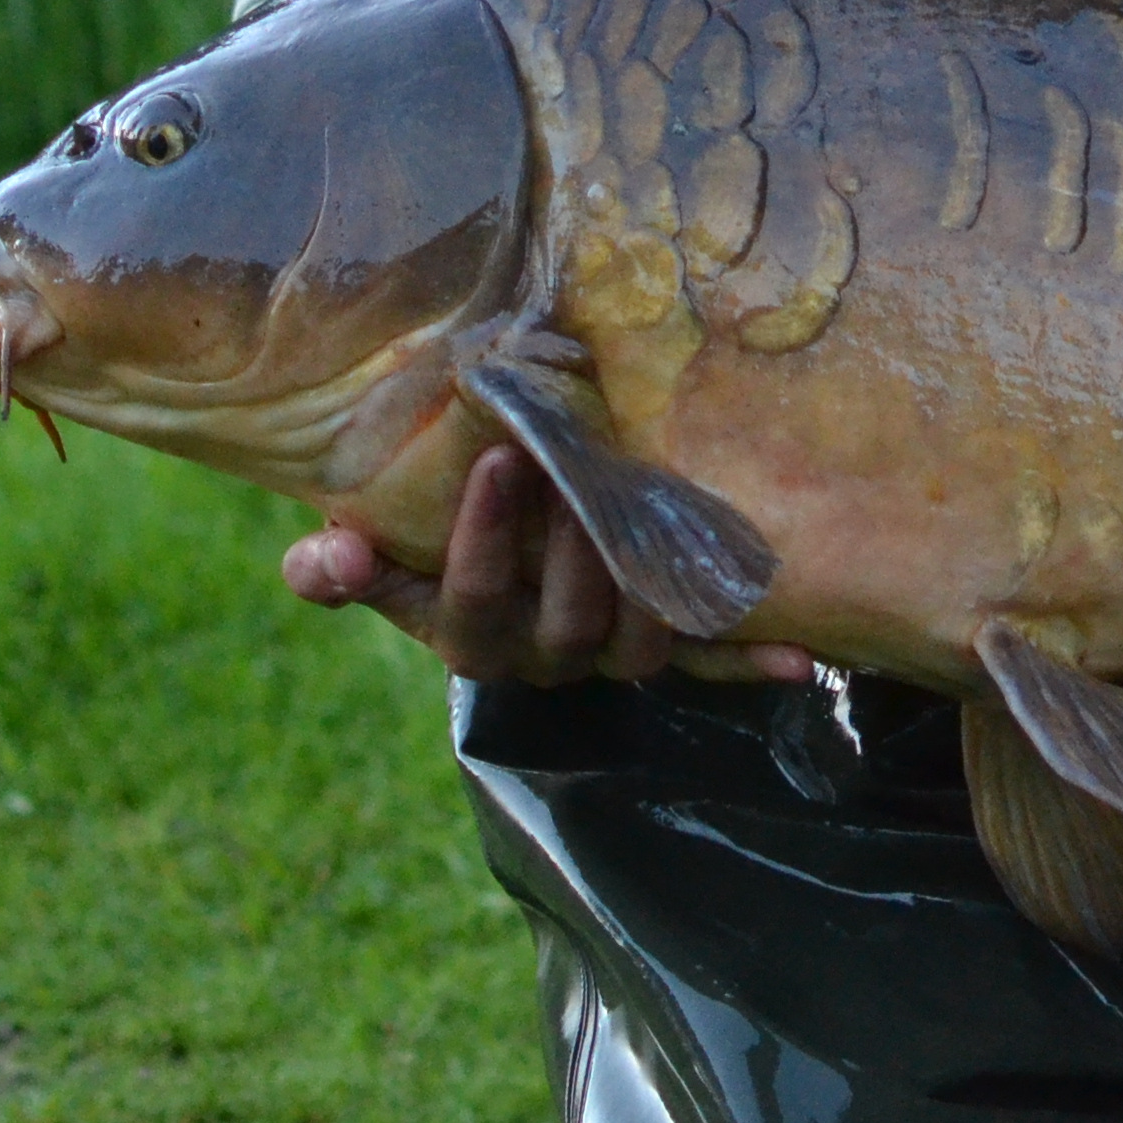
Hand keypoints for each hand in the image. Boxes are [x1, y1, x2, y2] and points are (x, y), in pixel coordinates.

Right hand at [282, 446, 815, 688]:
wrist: (494, 551)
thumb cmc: (424, 535)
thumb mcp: (376, 547)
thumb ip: (343, 562)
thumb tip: (319, 559)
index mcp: (470, 638)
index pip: (472, 604)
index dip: (482, 542)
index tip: (496, 459)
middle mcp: (547, 657)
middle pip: (568, 624)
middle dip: (576, 547)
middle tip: (582, 466)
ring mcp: (611, 653)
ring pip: (639, 645)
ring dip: (649, 585)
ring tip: (650, 510)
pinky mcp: (668, 643)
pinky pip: (711, 659)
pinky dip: (752, 660)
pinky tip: (803, 662)